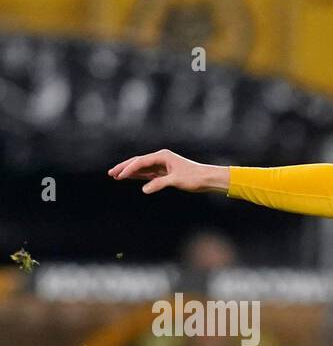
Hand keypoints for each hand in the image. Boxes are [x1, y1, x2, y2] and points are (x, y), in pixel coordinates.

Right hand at [107, 149, 228, 193]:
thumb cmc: (194, 178)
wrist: (207, 179)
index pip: (141, 161)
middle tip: (111, 173)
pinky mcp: (165, 172)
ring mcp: (162, 165)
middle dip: (124, 168)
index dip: (129, 169)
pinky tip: (129, 177)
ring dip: (129, 172)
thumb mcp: (176, 181)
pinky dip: (138, 175)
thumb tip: (144, 189)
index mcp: (162, 156)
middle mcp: (161, 158)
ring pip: (142, 167)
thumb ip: (159, 184)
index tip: (119, 175)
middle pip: (138, 162)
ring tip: (116, 176)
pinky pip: (148, 173)